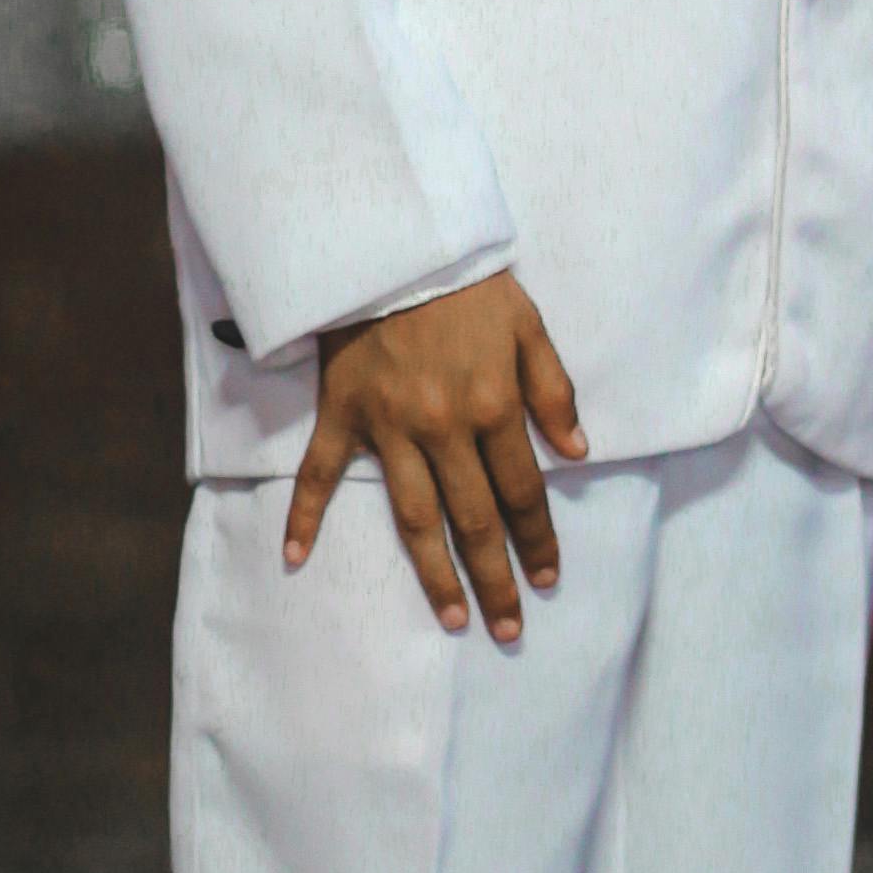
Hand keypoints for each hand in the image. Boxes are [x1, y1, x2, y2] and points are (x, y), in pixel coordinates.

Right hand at [287, 272, 586, 644]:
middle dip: (496, 579)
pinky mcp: (343, 413)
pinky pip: (319, 473)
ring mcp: (388, 427)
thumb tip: (576, 452)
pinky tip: (296, 557)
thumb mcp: (528, 324)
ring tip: (453, 617)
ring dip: (434, 573)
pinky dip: (304, 516)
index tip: (547, 580)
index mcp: (493, 406)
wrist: (392, 241)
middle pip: (475, 520)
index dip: (538, 541)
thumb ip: (553, 390)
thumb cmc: (468, 281)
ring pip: (413, 516)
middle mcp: (443, 428)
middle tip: (508, 630)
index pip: (522, 493)